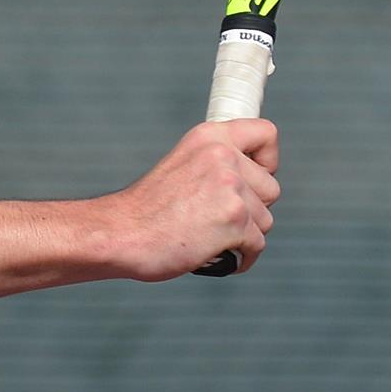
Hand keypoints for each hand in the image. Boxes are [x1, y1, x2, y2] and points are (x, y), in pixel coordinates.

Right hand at [99, 120, 279, 280]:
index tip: (254, 177)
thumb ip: (216, 165)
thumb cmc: (146, 210)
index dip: (267, 160)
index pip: (266, 133)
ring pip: (265, 220)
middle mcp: (223, 156)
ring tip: (208, 237)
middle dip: (251, 209)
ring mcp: (231, 188)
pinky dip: (240, 258)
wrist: (119, 234)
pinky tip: (215, 255)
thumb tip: (254, 180)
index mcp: (209, 137)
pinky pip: (257, 245)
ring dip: (243, 235)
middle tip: (215, 218)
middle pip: (271, 188)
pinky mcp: (234, 220)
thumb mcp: (182, 166)